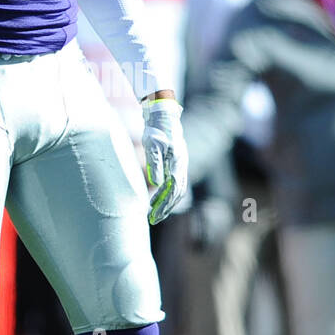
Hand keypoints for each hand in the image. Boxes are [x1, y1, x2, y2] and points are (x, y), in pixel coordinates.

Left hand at [142, 97, 187, 224]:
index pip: (172, 189)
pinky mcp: (176, 163)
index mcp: (178, 162)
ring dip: (168, 202)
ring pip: (178, 189)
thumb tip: (156, 184)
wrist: (163, 115)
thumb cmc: (156, 129)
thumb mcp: (153, 145)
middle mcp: (182, 165)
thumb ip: (155, 163)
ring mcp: (181, 164)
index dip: (163, 203)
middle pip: (177, 192)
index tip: (153, 214)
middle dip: (166, 207)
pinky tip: (158, 199)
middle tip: (154, 219)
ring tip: (156, 213)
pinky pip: (175, 183)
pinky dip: (167, 194)